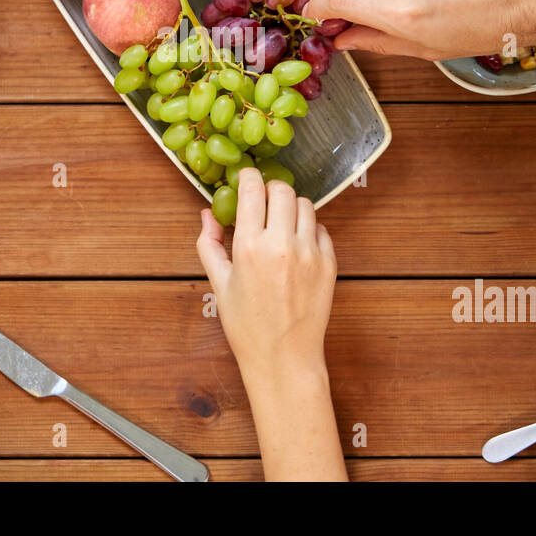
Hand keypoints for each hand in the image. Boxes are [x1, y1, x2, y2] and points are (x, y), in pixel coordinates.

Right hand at [196, 168, 335, 385]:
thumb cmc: (247, 327)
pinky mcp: (329, 264)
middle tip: (262, 202)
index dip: (248, 177)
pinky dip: (309, 230)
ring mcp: (310, 253)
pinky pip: (321, 230)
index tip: (245, 178)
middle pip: (282, 190)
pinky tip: (296, 245)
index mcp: (249, 247)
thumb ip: (209, 244)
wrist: (284, 358)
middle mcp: (282, 244)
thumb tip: (207, 214)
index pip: (253, 189)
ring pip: (305, 205)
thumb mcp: (219, 285)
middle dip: (270, 189)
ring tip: (280, 225)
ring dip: (290, 208)